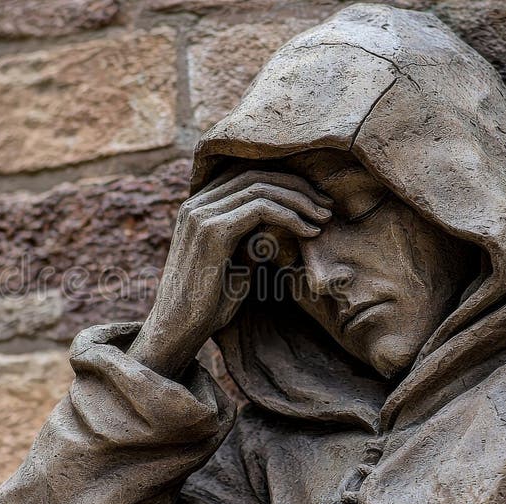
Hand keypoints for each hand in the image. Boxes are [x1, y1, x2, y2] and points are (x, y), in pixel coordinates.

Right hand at [128, 170, 332, 376]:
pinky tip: (309, 232)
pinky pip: (261, 208)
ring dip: (300, 200)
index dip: (286, 182)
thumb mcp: (237, 260)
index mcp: (198, 205)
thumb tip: (284, 222)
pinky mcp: (212, 230)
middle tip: (327, 207)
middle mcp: (196, 202)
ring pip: (261, 187)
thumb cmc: (208, 302)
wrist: (178, 329)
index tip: (315, 202)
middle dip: (298, 187)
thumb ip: (254, 236)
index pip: (247, 174)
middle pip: (257, 174)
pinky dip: (291, 216)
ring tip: (324, 219)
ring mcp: (201, 213)